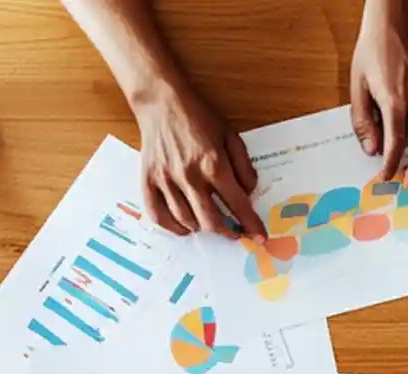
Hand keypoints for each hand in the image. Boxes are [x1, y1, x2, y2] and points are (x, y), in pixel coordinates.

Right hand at [137, 88, 266, 239]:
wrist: (162, 102)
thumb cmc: (198, 117)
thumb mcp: (230, 136)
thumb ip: (243, 166)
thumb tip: (248, 193)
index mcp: (213, 164)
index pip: (237, 204)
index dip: (251, 224)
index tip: (259, 236)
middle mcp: (190, 176)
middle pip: (211, 221)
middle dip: (228, 232)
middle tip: (235, 232)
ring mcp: (167, 180)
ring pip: (186, 221)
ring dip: (202, 228)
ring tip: (211, 225)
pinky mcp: (149, 180)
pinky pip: (158, 214)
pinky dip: (172, 227)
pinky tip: (184, 226)